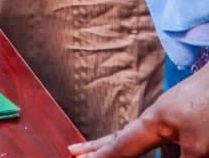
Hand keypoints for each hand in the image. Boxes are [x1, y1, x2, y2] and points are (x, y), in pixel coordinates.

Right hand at [68, 64, 208, 157]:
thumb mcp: (198, 147)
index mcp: (151, 124)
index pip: (119, 146)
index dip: (99, 156)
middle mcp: (152, 119)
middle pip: (118, 136)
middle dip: (96, 146)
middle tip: (72, 150)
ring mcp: (165, 114)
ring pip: (136, 134)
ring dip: (116, 143)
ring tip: (97, 149)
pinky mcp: (180, 115)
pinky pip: (153, 134)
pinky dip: (142, 143)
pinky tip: (153, 149)